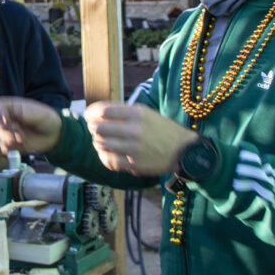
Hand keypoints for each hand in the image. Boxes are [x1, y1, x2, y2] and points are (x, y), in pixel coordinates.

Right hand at [0, 97, 62, 154]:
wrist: (55, 133)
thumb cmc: (48, 118)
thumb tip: (6, 115)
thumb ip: (21, 113)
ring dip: (6, 139)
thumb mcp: (37, 112)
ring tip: (19, 141)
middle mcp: (9, 118)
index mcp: (13, 107)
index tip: (7, 121)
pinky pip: (3, 146)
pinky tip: (13, 148)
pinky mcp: (12, 143)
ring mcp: (9, 131)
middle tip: (17, 134)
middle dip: (4, 130)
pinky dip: (7, 148)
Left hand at [82, 101, 196, 175]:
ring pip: (101, 144)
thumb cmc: (162, 129)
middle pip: (98, 128)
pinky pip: (109, 161)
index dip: (91, 113)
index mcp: (137, 113)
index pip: (102, 110)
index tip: (89, 115)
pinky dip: (105, 157)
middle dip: (93, 128)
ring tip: (102, 141)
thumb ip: (123, 112)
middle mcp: (135, 130)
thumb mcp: (146, 113)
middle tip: (95, 129)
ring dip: (98, 143)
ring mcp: (134, 148)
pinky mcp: (135, 164)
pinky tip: (107, 154)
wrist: (184, 150)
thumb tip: (96, 112)